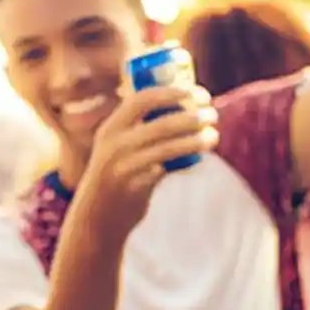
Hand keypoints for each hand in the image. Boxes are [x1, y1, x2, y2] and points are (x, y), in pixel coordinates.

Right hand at [75, 85, 218, 243]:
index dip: (170, 92)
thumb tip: (182, 111)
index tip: (195, 92)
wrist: (96, 216)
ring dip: (196, 140)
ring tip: (213, 136)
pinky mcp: (134, 187)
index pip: (141, 99)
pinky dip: (184, 163)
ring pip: (168, 148)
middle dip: (191, 116)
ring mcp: (124, 166)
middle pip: (161, 124)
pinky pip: (166, 170)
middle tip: (212, 114)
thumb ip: (141, 131)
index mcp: (111, 128)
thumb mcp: (118, 148)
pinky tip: (198, 160)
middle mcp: (114, 144)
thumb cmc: (116, 175)